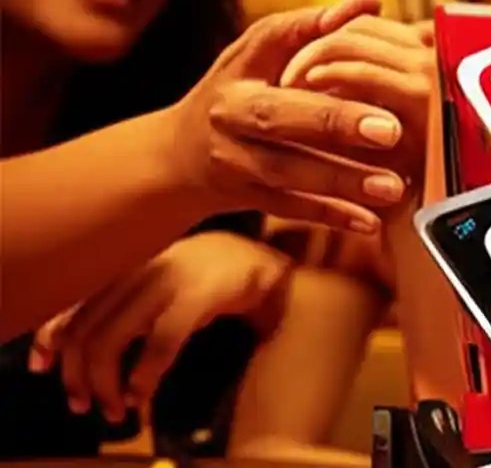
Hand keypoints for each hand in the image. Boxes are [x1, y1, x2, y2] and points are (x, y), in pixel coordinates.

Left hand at [28, 232, 290, 422]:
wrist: (268, 261)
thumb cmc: (213, 276)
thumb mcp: (161, 285)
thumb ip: (126, 305)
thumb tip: (84, 345)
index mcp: (128, 266)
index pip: (71, 304)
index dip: (50, 340)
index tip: (44, 368)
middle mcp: (139, 269)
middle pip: (86, 329)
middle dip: (79, 376)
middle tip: (84, 405)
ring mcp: (169, 279)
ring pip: (112, 338)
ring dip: (107, 383)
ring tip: (117, 409)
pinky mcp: (200, 293)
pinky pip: (160, 341)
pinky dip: (145, 374)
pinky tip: (143, 392)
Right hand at [169, 0, 409, 232]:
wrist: (180, 155)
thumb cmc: (241, 91)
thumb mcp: (262, 54)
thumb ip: (313, 27)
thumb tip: (371, 2)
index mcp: (239, 69)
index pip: (272, 42)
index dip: (312, 35)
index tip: (359, 35)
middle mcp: (231, 113)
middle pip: (280, 117)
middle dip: (335, 122)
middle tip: (391, 130)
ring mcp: (234, 159)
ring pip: (288, 171)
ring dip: (343, 179)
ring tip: (394, 186)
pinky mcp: (246, 197)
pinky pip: (290, 208)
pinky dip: (330, 216)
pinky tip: (370, 222)